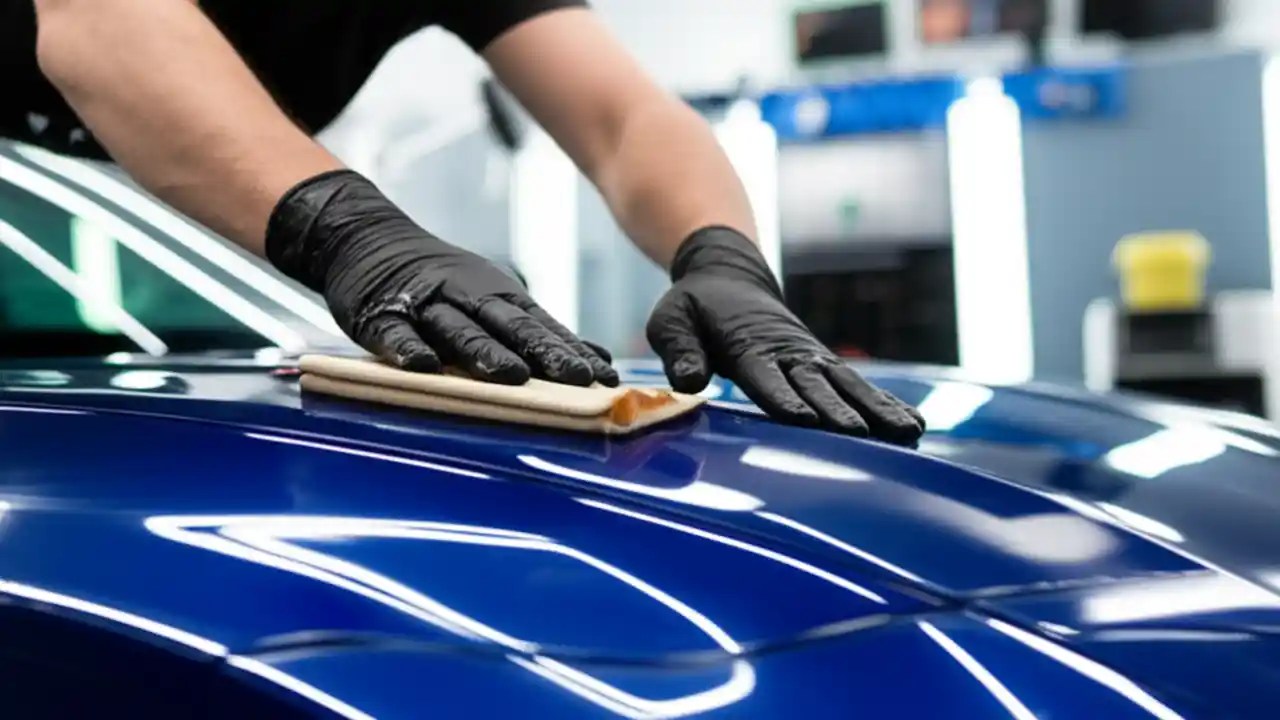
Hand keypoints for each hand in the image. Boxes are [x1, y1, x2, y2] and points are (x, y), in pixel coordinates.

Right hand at [265, 170, 616, 386]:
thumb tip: (598, 360)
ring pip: (459, 330)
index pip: (541, 326)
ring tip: (513, 376)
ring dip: (486, 353)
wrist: (365, 238)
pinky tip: (424, 367)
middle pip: (510, 326)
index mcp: (497, 295)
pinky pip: (395, 333)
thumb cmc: (440, 281)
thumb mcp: (493, 299)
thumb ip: (539, 331)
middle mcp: (467, 296)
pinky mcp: (379, 314)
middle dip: (544, 353)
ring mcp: (423, 304)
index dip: (572, 352)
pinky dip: (408, 349)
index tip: (605, 377)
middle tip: (576, 379)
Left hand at [647, 227, 924, 444]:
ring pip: (847, 386)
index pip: (766, 375)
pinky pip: (857, 385)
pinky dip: (885, 404)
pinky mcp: (823, 364)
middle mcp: (787, 352)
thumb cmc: (695, 306)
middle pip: (815, 385)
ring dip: (877, 410)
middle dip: (838, 411)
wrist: (730, 277)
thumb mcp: (671, 321)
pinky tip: (913, 425)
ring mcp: (810, 358)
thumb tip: (690, 382)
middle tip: (861, 437)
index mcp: (746, 345)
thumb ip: (679, 350)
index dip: (784, 397)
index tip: (804, 420)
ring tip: (907, 433)